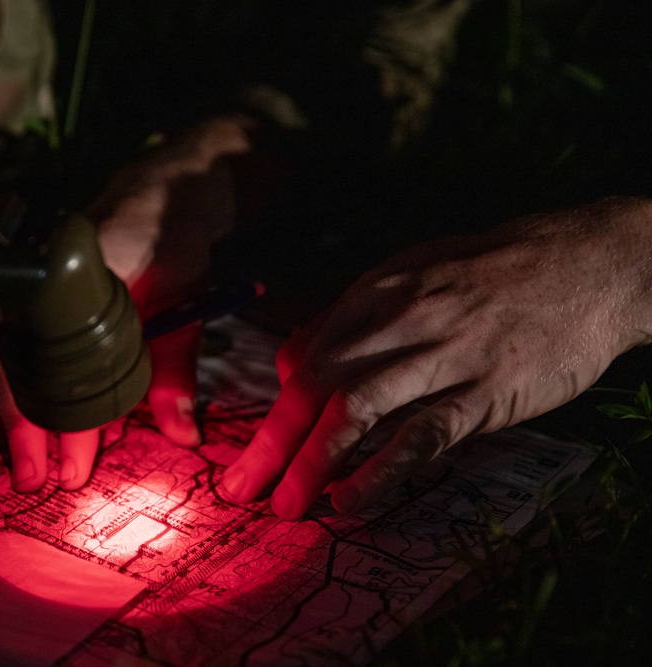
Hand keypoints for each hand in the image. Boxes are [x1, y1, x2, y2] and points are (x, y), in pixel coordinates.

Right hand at [0, 115, 262, 488]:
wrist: (160, 184)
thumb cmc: (176, 240)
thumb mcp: (188, 301)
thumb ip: (177, 368)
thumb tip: (180, 435)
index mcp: (82, 274)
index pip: (52, 363)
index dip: (57, 422)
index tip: (67, 468)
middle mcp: (40, 274)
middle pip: (10, 363)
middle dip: (11, 430)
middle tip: (23, 482)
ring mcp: (25, 276)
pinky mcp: (21, 283)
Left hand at [220, 197, 651, 517]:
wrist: (586, 262)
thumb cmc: (494, 273)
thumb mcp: (417, 272)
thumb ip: (361, 317)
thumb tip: (304, 357)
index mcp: (376, 291)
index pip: (304, 352)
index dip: (277, 405)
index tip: (267, 444)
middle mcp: (398, 319)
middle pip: (313, 385)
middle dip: (270, 444)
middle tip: (240, 489)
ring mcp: (441, 354)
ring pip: (354, 411)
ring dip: (310, 464)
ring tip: (286, 507)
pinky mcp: (484, 390)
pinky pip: (419, 436)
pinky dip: (379, 472)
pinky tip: (351, 501)